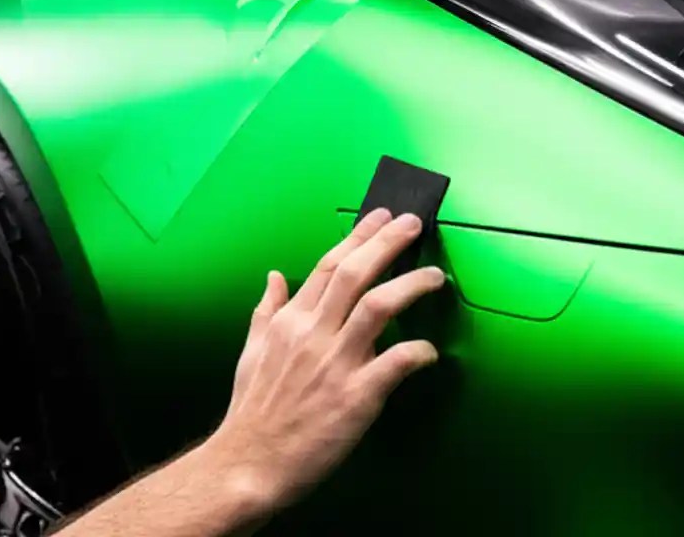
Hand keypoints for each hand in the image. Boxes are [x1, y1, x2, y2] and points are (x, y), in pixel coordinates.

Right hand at [203, 208, 443, 517]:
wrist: (248, 465)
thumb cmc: (252, 413)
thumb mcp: (251, 353)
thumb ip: (267, 311)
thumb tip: (275, 276)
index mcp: (290, 322)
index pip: (329, 265)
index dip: (358, 237)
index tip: (380, 218)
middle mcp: (313, 334)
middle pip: (355, 273)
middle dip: (387, 242)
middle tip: (413, 224)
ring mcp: (335, 363)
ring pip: (378, 306)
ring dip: (411, 286)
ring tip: (436, 277)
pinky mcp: (356, 396)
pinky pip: (395, 362)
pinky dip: (417, 352)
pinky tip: (430, 351)